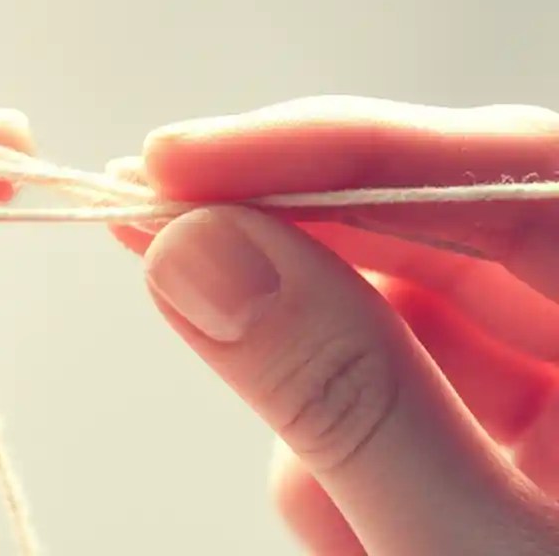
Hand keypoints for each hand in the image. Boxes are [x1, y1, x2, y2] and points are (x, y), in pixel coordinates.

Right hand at [109, 97, 558, 554]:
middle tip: (145, 221)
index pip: (509, 174)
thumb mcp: (463, 547)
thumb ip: (344, 397)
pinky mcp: (503, 442)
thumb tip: (200, 252)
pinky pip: (385, 395)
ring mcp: (557, 392)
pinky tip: (351, 536)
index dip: (333, 148)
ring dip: (314, 399)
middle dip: (287, 246)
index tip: (177, 159)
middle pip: (433, 232)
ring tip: (336, 523)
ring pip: (390, 321)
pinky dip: (333, 457)